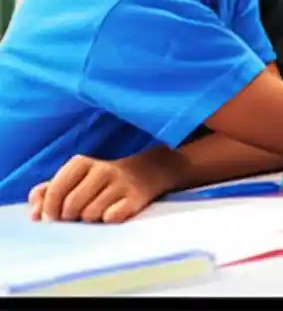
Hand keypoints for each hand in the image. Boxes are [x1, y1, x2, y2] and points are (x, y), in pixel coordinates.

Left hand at [28, 154, 171, 223]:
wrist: (144, 173)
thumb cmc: (97, 182)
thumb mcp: (71, 180)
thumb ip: (45, 194)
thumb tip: (35, 216)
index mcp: (81, 163)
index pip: (55, 191)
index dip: (50, 209)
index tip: (55, 215)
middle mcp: (102, 170)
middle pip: (71, 205)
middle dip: (69, 217)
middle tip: (75, 216)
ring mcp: (121, 183)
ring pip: (91, 214)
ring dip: (89, 220)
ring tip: (94, 214)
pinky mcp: (136, 198)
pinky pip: (112, 217)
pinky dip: (108, 220)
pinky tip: (110, 215)